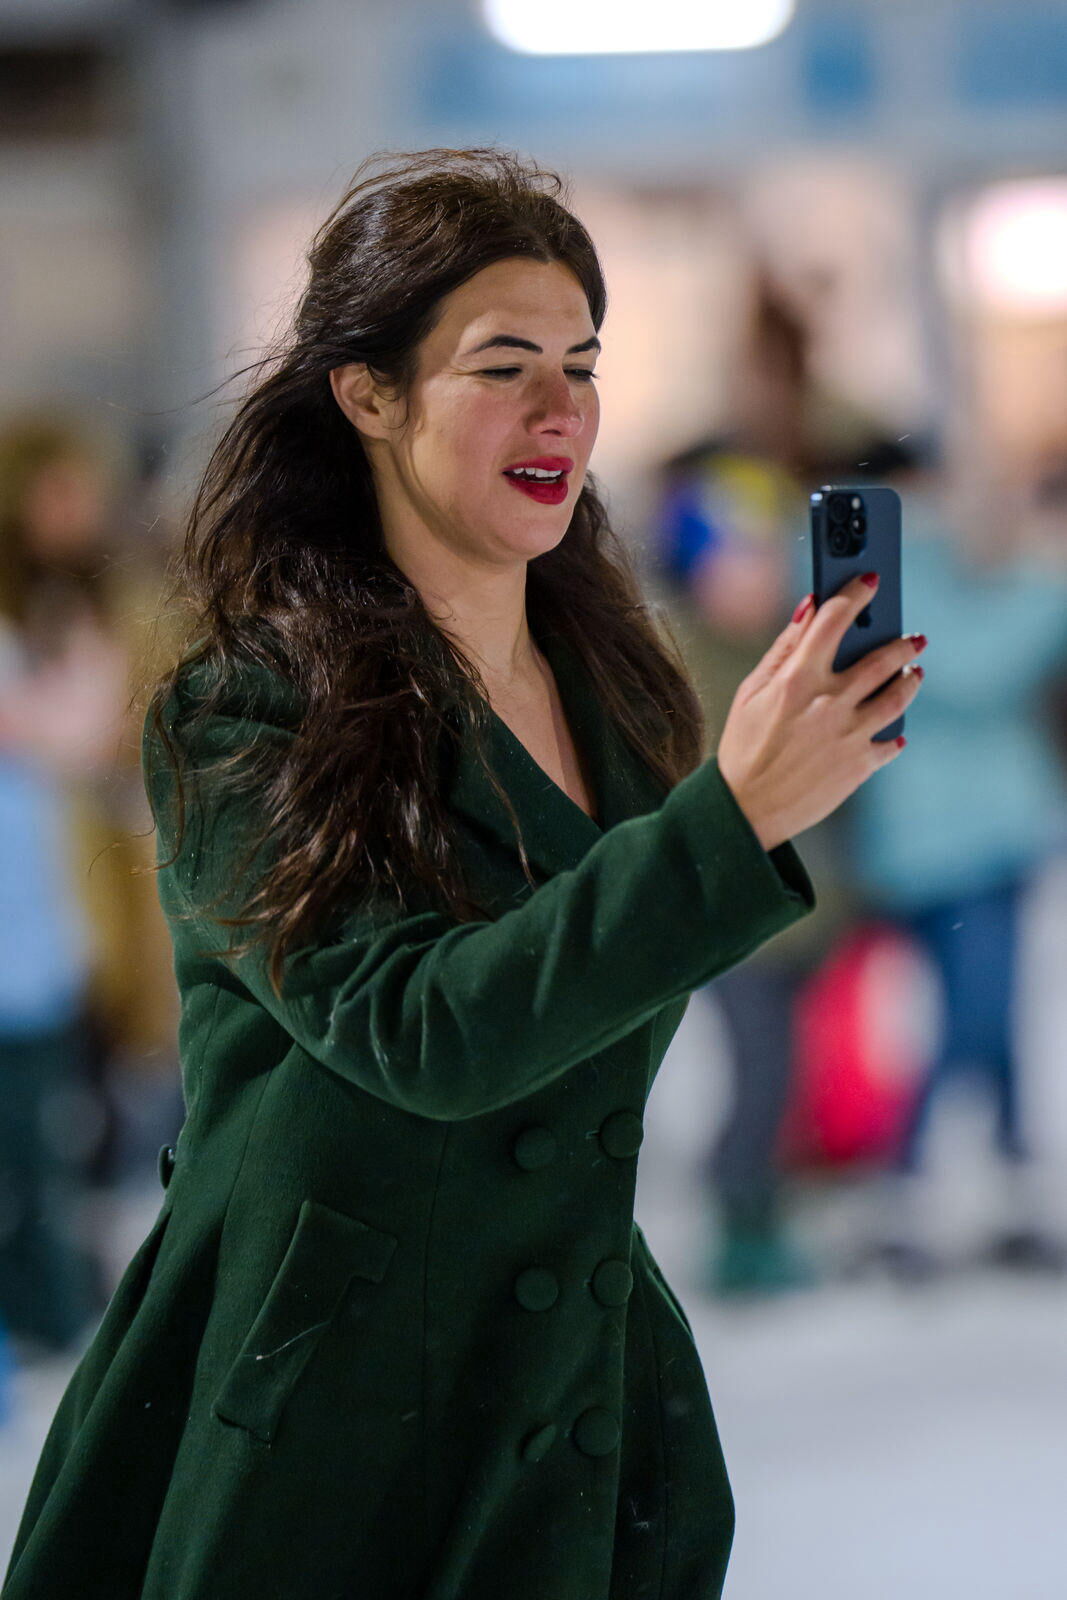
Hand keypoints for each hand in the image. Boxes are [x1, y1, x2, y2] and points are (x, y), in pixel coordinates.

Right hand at [716, 573, 925, 851]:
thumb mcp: (751, 692)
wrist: (746, 809)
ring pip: (899, 695)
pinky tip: (893, 727)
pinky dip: (894, 732)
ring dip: (911, 678)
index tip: (871, 580)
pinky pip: (891, 741)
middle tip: (912, 636)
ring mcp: (850, 734)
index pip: (834, 620)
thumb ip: (783, 648)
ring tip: (914, 672)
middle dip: (902, 640)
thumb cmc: (743, 747)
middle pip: (882, 657)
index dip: (856, 593)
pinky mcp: (860, 764)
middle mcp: (830, 702)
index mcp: (797, 679)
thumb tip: (809, 608)